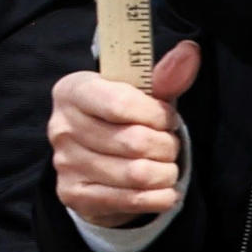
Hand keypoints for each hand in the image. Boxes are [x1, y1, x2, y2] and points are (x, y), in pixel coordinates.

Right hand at [54, 38, 201, 229]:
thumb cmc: (123, 119)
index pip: (120, 104)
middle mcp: (61, 126)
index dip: (156, 114)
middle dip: (165, 145)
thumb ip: (165, 76)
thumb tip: (190, 51)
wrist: (97, 161)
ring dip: (165, 172)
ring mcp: (64, 164)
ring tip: (167, 166)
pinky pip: (130, 201)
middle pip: (133, 141)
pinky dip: (159, 197)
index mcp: (72, 90)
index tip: (167, 117)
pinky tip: (164, 189)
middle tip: (169, 144)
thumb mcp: (142, 94)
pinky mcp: (74, 195)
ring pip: (136, 173)